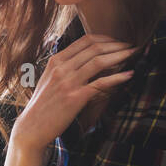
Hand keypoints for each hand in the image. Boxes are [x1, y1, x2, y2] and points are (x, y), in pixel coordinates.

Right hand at [10, 34, 139, 152]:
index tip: (118, 42)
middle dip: (117, 45)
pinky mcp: (75, 97)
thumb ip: (65, 67)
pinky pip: (101, 82)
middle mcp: (61, 68)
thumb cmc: (43, 105)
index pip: (85, 41)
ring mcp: (68, 82)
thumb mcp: (49, 79)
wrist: (32, 127)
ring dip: (120, 55)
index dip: (106, 38)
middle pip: (95, 48)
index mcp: (56, 61)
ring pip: (99, 61)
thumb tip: (87, 60)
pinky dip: (118, 77)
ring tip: (133, 54)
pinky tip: (129, 74)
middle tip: (131, 46)